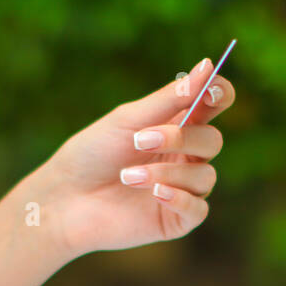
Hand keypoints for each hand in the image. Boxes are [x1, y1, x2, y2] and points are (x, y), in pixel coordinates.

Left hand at [42, 56, 234, 256]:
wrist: (65, 199)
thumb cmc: (93, 154)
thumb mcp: (129, 120)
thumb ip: (170, 98)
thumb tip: (208, 65)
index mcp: (178, 124)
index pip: (215, 103)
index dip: (220, 92)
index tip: (210, 90)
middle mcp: (186, 155)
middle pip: (212, 140)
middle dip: (180, 138)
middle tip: (139, 141)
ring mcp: (184, 188)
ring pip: (205, 176)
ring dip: (167, 172)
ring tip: (128, 177)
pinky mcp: (177, 220)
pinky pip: (198, 209)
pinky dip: (180, 198)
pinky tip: (155, 194)